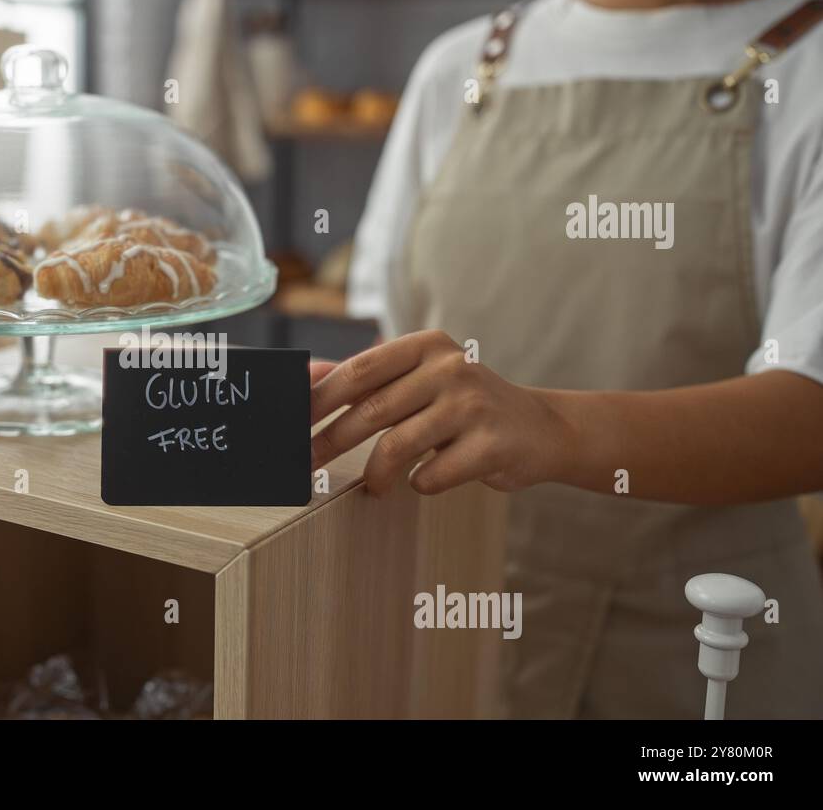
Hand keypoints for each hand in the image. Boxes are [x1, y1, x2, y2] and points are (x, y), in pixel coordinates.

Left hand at [309, 330, 574, 495]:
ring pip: (397, 445)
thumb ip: (367, 378)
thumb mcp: (420, 379)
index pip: (360, 369)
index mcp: (427, 345)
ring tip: (373, 485)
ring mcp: (473, 405)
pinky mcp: (491, 445)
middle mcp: (450, 368)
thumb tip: (306, 376)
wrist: (539, 429)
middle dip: (331, 440)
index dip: (320, 398)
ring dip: (375, 473)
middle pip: (371, 410)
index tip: (291, 421)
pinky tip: (423, 480)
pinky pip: (431, 474)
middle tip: (307, 462)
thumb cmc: (463, 406)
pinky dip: (418, 484)